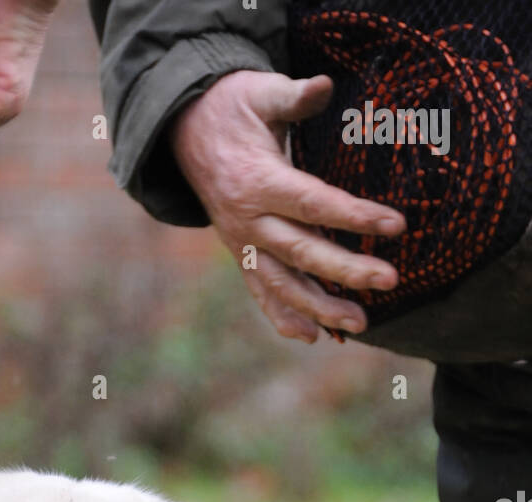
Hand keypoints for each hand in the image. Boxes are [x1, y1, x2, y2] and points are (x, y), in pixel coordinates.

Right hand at [171, 70, 405, 342]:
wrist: (186, 134)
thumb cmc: (233, 110)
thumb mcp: (259, 92)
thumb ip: (293, 95)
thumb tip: (324, 84)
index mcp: (257, 182)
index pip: (312, 203)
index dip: (353, 215)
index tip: (395, 225)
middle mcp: (248, 222)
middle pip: (302, 252)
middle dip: (346, 270)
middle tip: (389, 280)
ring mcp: (242, 245)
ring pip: (282, 285)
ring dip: (320, 307)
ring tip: (360, 323)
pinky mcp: (240, 257)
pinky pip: (261, 294)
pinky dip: (283, 318)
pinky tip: (311, 336)